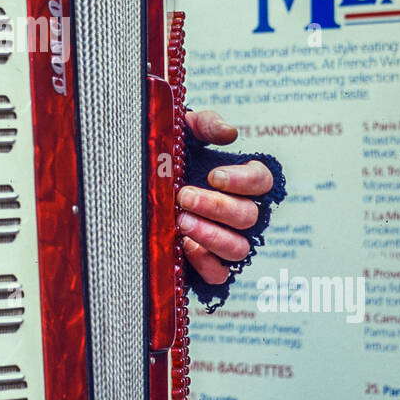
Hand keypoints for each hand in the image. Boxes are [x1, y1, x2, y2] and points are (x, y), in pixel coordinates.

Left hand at [179, 109, 273, 285]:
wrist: (138, 182)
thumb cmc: (170, 155)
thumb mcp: (183, 132)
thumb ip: (206, 126)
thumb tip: (230, 134)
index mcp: (240, 180)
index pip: (262, 181)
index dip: (243, 181)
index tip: (214, 176)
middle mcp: (238, 212)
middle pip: (247, 216)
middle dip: (215, 207)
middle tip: (184, 196)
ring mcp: (226, 240)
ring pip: (238, 248)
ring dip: (211, 235)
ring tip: (182, 221)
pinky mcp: (207, 263)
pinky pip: (218, 274)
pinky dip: (205, 262)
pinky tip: (185, 245)